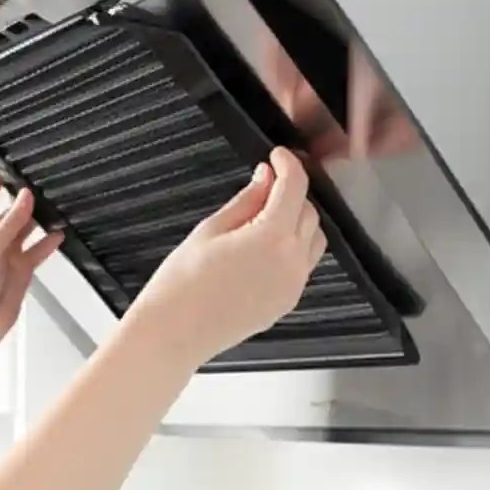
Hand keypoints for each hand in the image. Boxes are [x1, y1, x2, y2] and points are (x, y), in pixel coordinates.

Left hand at [0, 174, 64, 343]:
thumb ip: (11, 221)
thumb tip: (27, 195)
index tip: (11, 165)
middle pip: (10, 211)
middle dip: (24, 199)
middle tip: (44, 182)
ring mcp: (7, 252)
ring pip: (26, 230)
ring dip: (39, 220)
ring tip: (57, 206)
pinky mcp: (21, 268)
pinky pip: (37, 250)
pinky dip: (47, 243)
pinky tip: (60, 234)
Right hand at [122, 147, 326, 366]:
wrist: (174, 333)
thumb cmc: (182, 285)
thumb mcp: (211, 230)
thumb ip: (247, 200)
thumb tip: (266, 178)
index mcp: (272, 238)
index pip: (295, 187)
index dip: (289, 164)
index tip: (279, 156)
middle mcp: (291, 263)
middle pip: (310, 212)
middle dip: (292, 193)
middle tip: (266, 183)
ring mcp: (292, 286)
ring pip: (314, 239)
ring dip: (298, 221)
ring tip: (266, 215)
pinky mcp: (287, 302)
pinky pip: (304, 265)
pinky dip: (294, 247)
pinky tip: (265, 245)